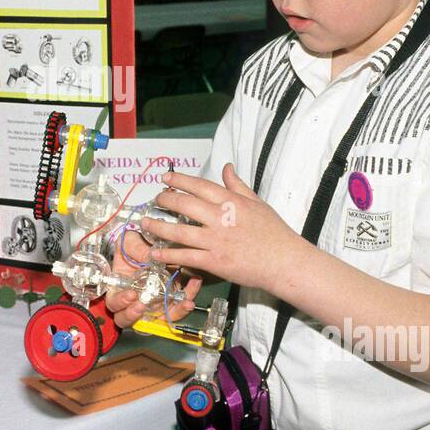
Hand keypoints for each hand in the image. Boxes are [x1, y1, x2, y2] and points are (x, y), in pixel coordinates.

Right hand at [105, 224, 202, 328]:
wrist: (151, 245)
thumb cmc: (134, 247)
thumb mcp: (131, 242)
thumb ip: (137, 250)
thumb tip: (150, 257)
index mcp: (119, 289)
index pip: (114, 303)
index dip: (120, 302)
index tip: (130, 295)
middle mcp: (134, 301)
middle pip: (129, 318)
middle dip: (134, 315)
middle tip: (142, 306)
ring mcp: (152, 304)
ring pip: (159, 318)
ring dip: (172, 312)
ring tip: (183, 302)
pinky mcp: (169, 303)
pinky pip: (178, 308)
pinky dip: (187, 300)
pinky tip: (194, 283)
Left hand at [141, 164, 307, 293]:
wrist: (284, 262)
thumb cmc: (273, 232)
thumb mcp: (257, 202)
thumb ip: (237, 185)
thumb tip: (226, 167)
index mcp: (231, 201)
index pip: (199, 186)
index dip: (179, 181)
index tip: (165, 178)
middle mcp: (221, 218)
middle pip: (185, 205)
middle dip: (165, 200)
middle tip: (155, 199)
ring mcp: (216, 241)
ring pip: (180, 232)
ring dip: (159, 227)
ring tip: (145, 223)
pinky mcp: (214, 262)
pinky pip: (186, 257)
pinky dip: (168, 255)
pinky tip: (154, 252)